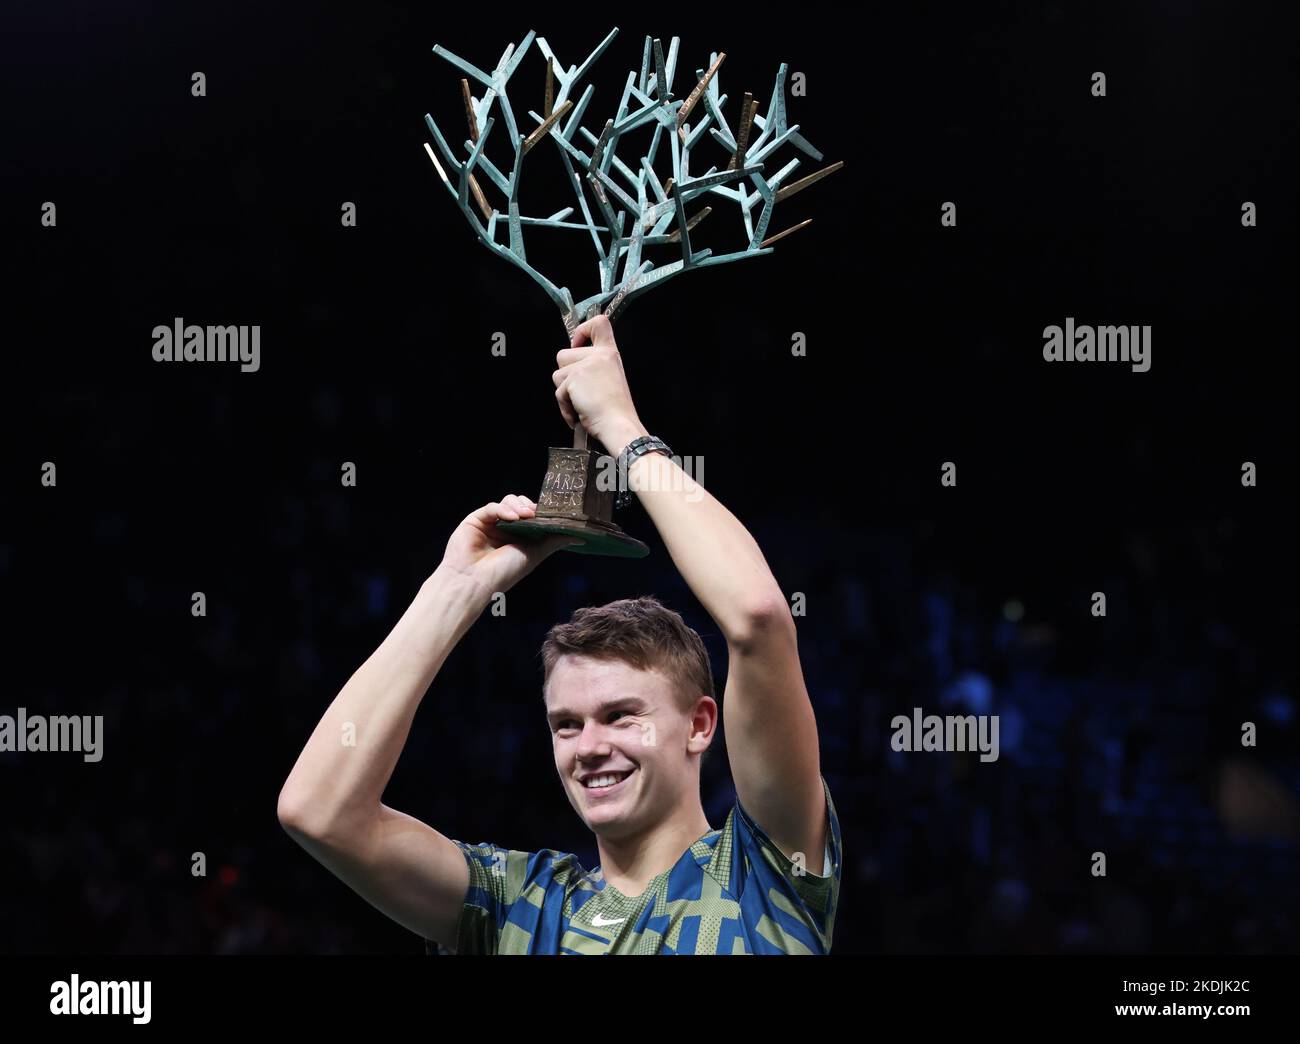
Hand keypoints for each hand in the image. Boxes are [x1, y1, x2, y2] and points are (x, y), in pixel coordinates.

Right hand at [438, 495, 576, 596]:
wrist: (475, 582)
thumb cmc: (505, 573)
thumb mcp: (534, 555)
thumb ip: (554, 542)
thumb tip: (580, 537)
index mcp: (518, 537)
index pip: (532, 516)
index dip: (541, 512)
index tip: (552, 511)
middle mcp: (505, 529)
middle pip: (520, 505)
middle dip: (530, 506)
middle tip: (536, 513)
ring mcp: (490, 523)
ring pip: (507, 502)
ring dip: (518, 506)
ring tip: (526, 515)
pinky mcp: (476, 520)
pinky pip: (492, 507)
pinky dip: (503, 509)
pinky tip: (512, 517)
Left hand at [553, 315, 646, 454]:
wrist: (618, 425)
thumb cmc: (616, 410)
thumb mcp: (611, 378)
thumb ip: (596, 366)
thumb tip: (574, 367)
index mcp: (610, 353)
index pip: (598, 323)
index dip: (582, 330)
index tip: (577, 344)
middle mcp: (598, 355)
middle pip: (563, 354)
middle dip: (566, 375)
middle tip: (582, 392)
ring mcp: (585, 366)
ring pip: (557, 374)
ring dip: (564, 392)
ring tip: (581, 403)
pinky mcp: (573, 379)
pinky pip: (558, 392)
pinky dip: (564, 406)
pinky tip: (579, 413)